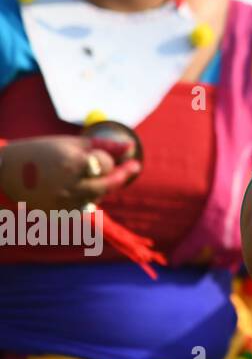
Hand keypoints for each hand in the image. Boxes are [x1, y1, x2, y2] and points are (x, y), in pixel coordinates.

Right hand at [0, 135, 140, 211]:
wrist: (2, 174)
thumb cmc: (38, 153)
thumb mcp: (69, 143)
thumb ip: (102, 146)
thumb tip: (131, 148)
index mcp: (72, 164)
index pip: (107, 165)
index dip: (116, 162)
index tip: (132, 161)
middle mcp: (68, 186)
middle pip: (107, 186)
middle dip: (120, 178)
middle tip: (132, 169)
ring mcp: (61, 203)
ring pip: (95, 198)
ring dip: (99, 188)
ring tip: (87, 177)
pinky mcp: (55, 215)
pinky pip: (81, 209)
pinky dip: (84, 199)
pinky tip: (75, 189)